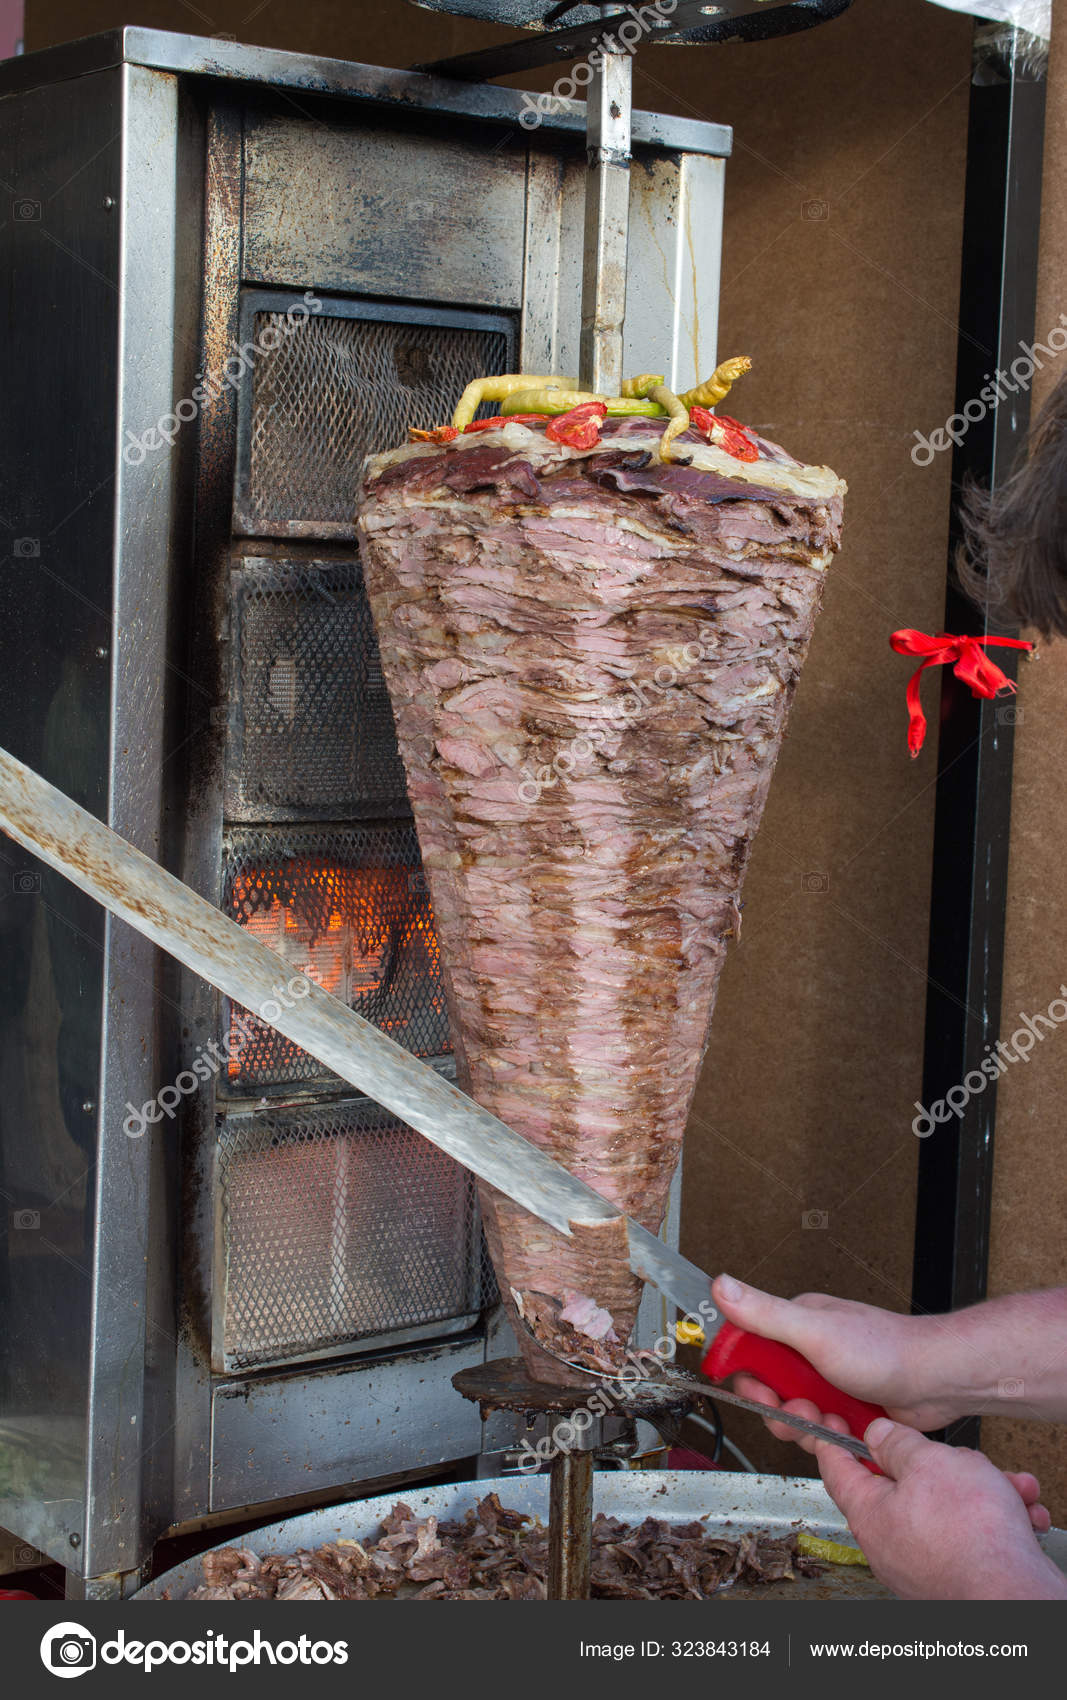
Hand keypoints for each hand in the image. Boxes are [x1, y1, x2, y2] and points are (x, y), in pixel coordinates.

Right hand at [711, 1275, 962, 1437]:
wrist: (937, 1381)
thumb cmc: (885, 1349)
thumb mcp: (814, 1330)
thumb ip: (764, 1313)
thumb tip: (721, 1286)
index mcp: (796, 1325)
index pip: (749, 1349)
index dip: (745, 1375)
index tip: (754, 1391)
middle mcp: (810, 1352)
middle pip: (770, 1390)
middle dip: (780, 1409)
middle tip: (798, 1411)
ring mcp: (828, 1382)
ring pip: (795, 1415)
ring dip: (808, 1426)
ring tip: (829, 1420)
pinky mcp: (846, 1409)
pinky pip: (822, 1431)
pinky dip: (832, 1437)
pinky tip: (848, 1430)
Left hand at [816, 1419, 1064, 1599]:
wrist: (1017, 1594)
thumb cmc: (971, 1534)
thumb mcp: (929, 1462)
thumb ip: (899, 1443)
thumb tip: (879, 1436)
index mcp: (870, 1514)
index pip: (838, 1471)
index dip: (834, 1442)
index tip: (832, 1425)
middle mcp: (889, 1545)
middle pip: (903, 1486)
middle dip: (939, 1465)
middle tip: (960, 1458)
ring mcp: (921, 1565)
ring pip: (944, 1508)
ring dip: (977, 1490)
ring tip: (1006, 1488)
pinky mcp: (954, 1577)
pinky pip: (967, 1535)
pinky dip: (992, 1519)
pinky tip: (1019, 1515)